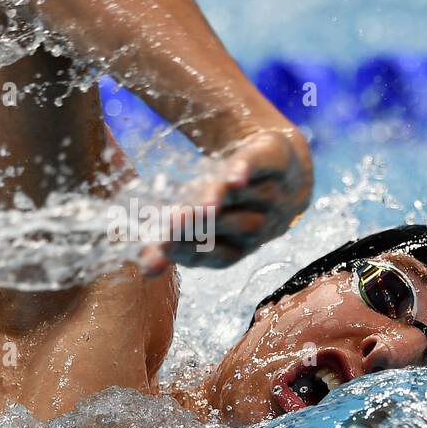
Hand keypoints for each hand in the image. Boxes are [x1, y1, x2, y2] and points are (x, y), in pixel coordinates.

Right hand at [140, 126, 312, 273]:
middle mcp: (258, 224)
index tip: (160, 247)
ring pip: (244, 198)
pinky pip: (263, 166)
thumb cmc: (228, 199)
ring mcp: (271, 193)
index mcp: (237, 245)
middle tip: (171, 223)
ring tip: (197, 204)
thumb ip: (171, 242)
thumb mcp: (198, 220)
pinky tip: (235, 175)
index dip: (187, 251)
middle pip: (226, 226)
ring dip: (221, 200)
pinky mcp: (278, 159)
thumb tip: (144, 268)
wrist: (281, 163)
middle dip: (199, 225)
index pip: (212, 254)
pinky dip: (249, 170)